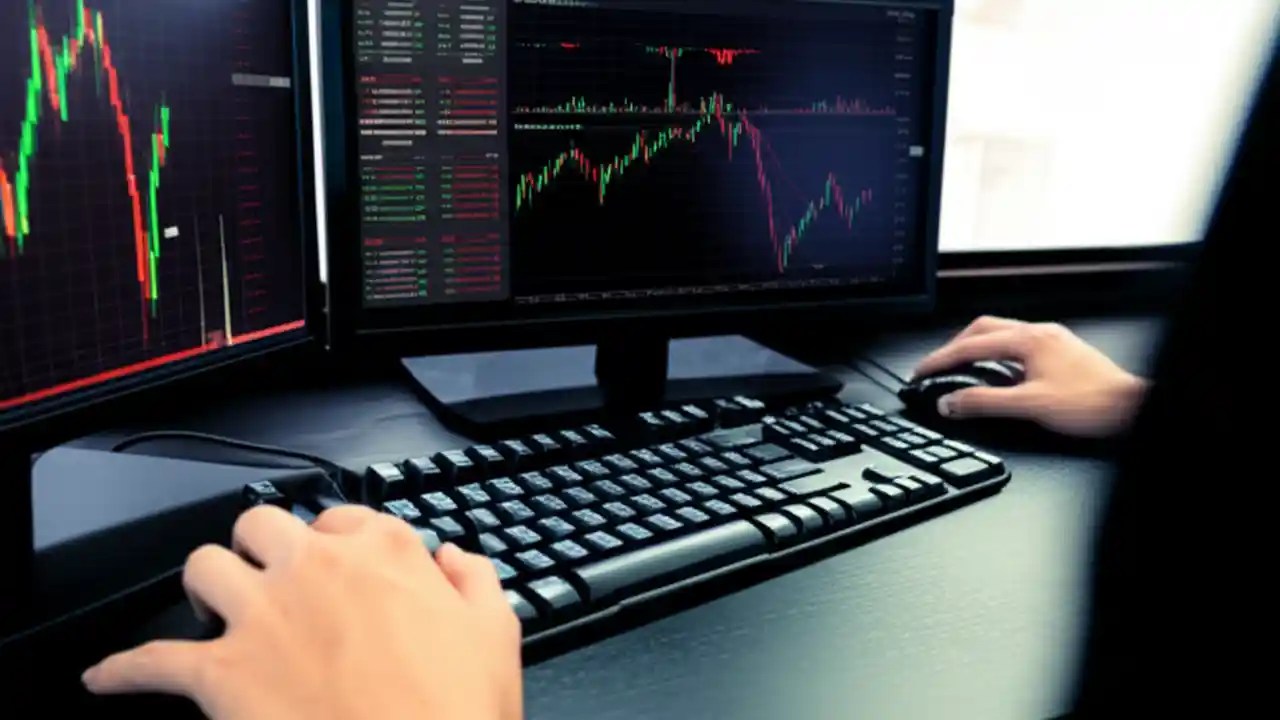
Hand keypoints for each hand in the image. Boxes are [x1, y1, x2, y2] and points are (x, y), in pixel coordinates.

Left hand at [83, 505, 522, 719]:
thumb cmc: (458, 710)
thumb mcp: (495, 632)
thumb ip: (474, 580)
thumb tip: (454, 557)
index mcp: (383, 552)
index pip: (343, 518)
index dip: (337, 542)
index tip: (337, 565)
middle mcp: (315, 568)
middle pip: (260, 526)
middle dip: (261, 549)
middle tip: (271, 580)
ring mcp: (264, 617)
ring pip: (204, 568)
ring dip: (205, 587)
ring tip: (211, 609)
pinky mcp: (222, 675)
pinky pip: (152, 662)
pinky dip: (124, 672)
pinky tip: (107, 678)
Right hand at [914, 316, 1148, 437]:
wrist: (1131, 406)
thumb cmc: (1093, 403)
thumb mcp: (1030, 405)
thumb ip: (985, 402)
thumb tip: (951, 402)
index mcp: (1028, 340)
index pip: (971, 346)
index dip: (941, 359)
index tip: (922, 371)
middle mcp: (1039, 333)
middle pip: (983, 329)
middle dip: (955, 347)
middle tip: (938, 366)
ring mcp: (1051, 340)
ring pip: (1001, 335)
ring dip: (977, 349)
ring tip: (961, 368)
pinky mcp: (1060, 351)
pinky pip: (1018, 345)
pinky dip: (998, 356)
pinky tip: (997, 374)